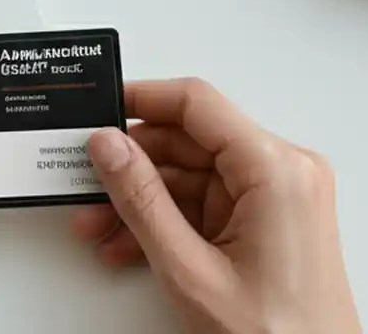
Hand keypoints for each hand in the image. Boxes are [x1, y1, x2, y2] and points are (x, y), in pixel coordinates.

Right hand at [71, 79, 359, 332]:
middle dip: (130, 167)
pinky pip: (202, 203)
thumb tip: (107, 147)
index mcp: (276, 170)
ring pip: (188, 176)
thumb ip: (141, 200)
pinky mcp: (267, 220)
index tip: (98, 108)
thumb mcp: (189, 268)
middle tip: (84, 183)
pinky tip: (128, 245)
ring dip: (139, 201)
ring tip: (98, 228)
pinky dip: (164, 221)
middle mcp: (283, 173)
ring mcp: (276, 197)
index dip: (141, 100)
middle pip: (187, 142)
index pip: (197, 104)